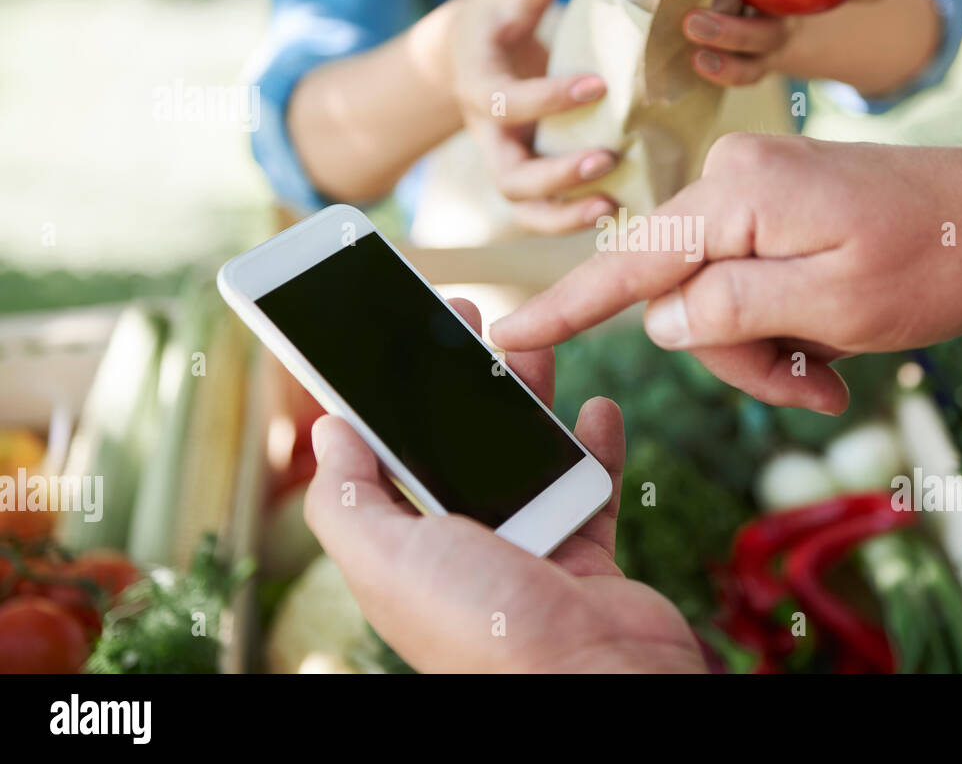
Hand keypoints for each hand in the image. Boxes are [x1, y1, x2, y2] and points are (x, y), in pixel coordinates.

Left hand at [303, 297, 705, 672]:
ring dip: (529, 397)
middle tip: (464, 317)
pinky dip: (597, 444)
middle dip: (458, 378)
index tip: (387, 333)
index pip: (383, 454)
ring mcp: (528, 545)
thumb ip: (347, 496)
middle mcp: (464, 544)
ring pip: (526, 452)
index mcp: (406, 548)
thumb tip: (328, 430)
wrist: (595, 680)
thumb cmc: (482, 626)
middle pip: (458, 441)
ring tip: (532, 344)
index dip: (382, 392)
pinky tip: (597, 408)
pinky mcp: (586, 550)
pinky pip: (591, 483)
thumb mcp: (387, 559)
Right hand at [450, 0, 619, 233]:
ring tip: (611, 203)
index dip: (548, 99)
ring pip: (522, 207)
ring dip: (564, 216)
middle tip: (607, 160)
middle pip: (507, 175)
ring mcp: (504, 159)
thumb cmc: (500, 15)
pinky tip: (614, 210)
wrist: (467, 54)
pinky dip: (570, 222)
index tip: (598, 85)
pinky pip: (541, 215)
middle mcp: (487, 131)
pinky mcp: (526, 176)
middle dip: (556, 177)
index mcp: (479, 80)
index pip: (504, 100)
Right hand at [492, 134, 961, 412]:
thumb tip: (658, 320)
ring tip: (834, 373)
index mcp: (738, 196)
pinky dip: (780, 324)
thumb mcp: (836, 305)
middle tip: (816, 392)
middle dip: (736, 358)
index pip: (628, 263)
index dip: (565, 308)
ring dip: (766, 350)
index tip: (506, 339)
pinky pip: (747, 279)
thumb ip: (733, 309)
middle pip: (678, 297)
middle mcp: (731, 182)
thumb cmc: (935, 258)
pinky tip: (833, 343)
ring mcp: (753, 193)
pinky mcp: (776, 208)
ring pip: (715, 299)